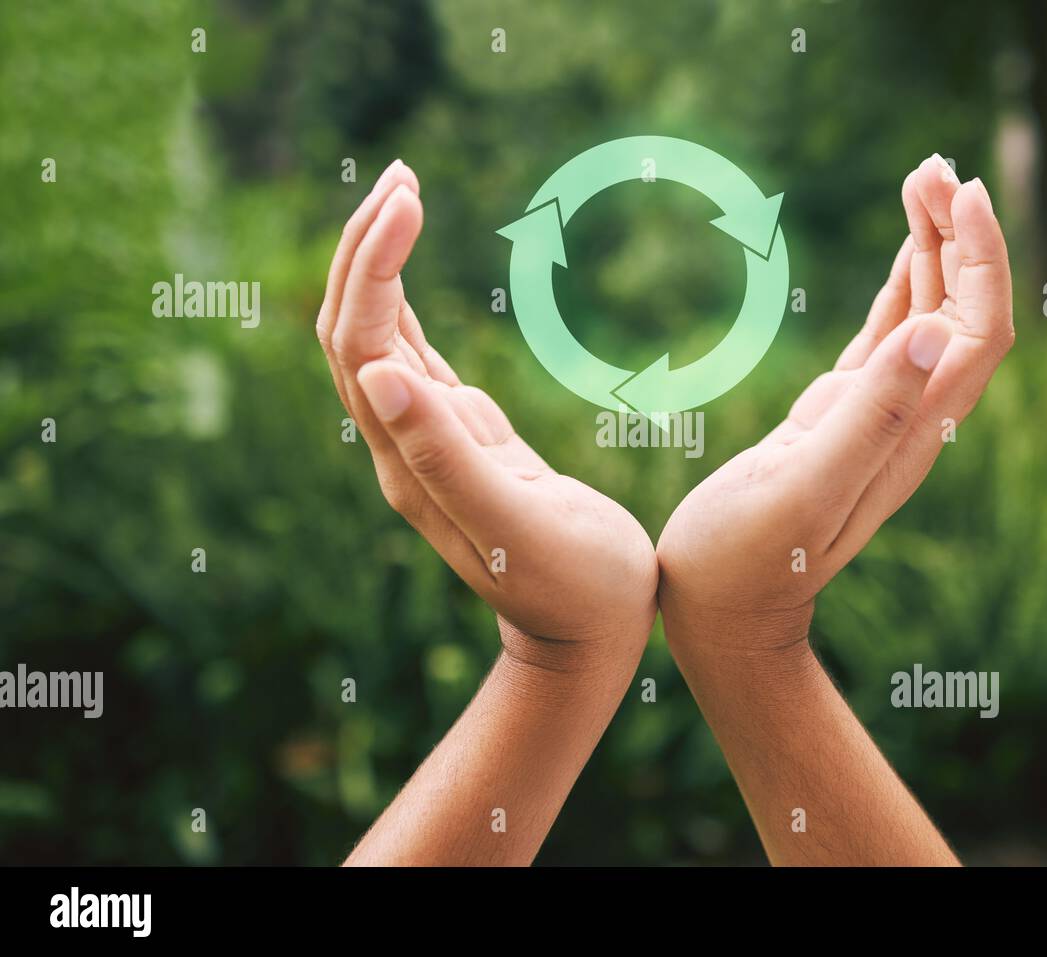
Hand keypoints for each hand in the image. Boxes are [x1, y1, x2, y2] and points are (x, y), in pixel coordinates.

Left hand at [317, 160, 657, 664]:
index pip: (362, 342)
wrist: (591, 639)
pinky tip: (412, 274)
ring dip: (382, 266)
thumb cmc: (577, 586)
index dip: (374, 266)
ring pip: (381, 340)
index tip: (411, 198)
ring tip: (403, 194)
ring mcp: (432, 444)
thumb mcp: (518, 524)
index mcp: (409, 459)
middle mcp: (406, 447)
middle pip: (355, 330)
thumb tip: (378, 373)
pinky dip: (409, 308)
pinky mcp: (466, 443)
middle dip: (366, 247)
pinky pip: (419, 362)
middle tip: (401, 174)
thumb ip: (448, 454)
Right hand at [657, 154, 1013, 648]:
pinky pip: (889, 341)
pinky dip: (902, 288)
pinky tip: (904, 255)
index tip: (958, 190)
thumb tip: (938, 329)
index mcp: (912, 432)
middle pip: (962, 312)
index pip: (979, 327)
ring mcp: (877, 420)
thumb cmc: (747, 559)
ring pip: (929, 318)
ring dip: (933, 251)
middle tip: (931, 166)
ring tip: (921, 182)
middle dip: (959, 234)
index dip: (982, 257)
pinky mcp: (840, 419)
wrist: (724, 613)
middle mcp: (909, 422)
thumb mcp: (804, 485)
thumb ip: (870, 413)